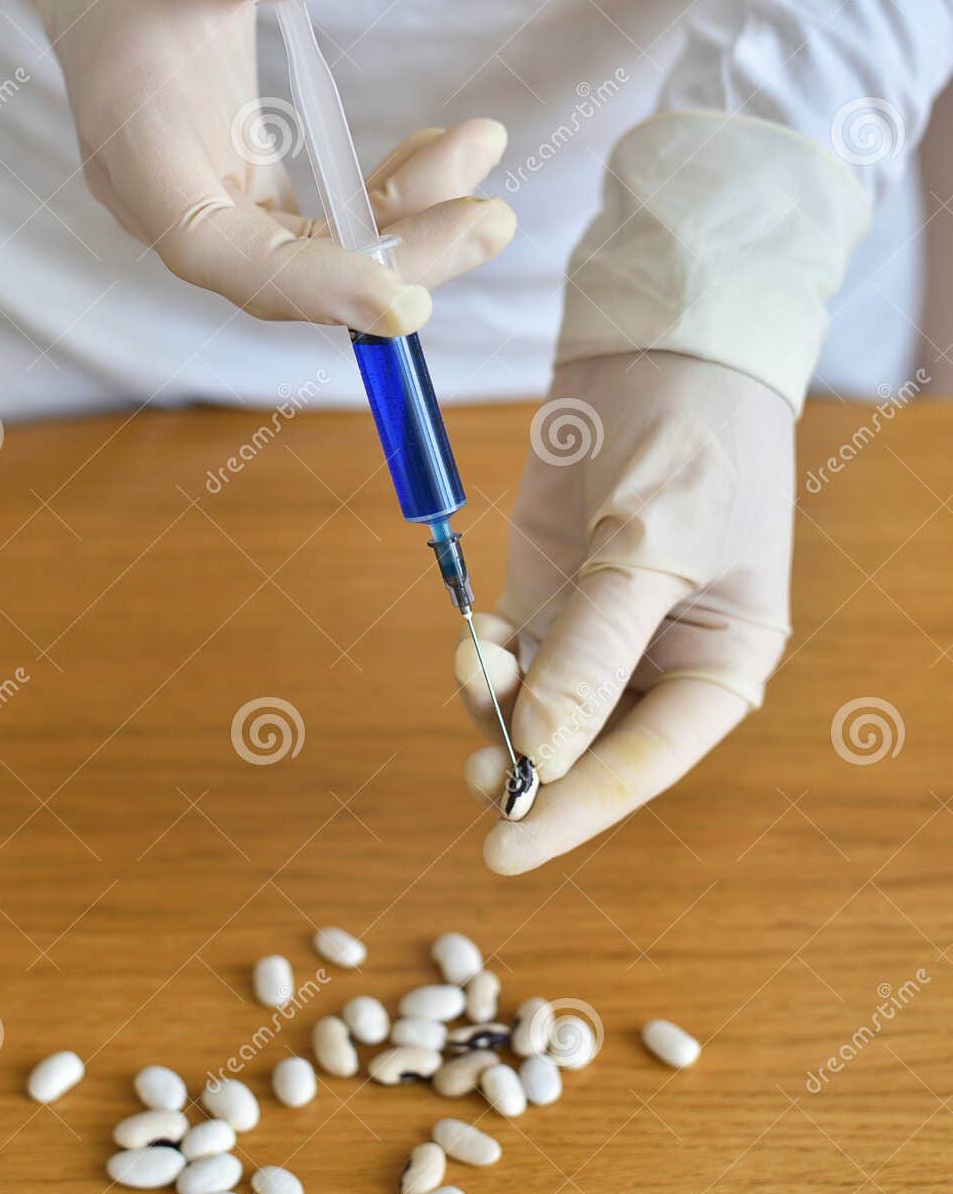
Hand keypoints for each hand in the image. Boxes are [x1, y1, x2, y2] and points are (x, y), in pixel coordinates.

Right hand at [26, 0, 514, 330]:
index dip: (315, 287)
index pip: (224, 256)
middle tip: (492, 219)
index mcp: (140, 160)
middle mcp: (172, 205)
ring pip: (319, 253)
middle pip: (290, 273)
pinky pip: (325, 223)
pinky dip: (386, 198)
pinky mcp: (243, 190)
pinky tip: (441, 152)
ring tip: (484, 152)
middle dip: (398, 254)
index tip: (406, 304)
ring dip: (409, 223)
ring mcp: (211, 203)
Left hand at [456, 352, 793, 873]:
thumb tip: (543, 756)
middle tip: (477, 779)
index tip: (505, 851)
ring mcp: (598, 628)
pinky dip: (481, 660)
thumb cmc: (691, 440)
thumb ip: (595, 654)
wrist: (658, 342)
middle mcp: (661, 659)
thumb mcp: (652, 549)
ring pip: (535, 707)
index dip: (577, 810)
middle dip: (529, 765)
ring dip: (494, 709)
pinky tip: (471, 639)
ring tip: (471, 674)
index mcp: (722, 663)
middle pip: (587, 748)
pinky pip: (507, 655)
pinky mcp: (548, 592)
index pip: (646, 760)